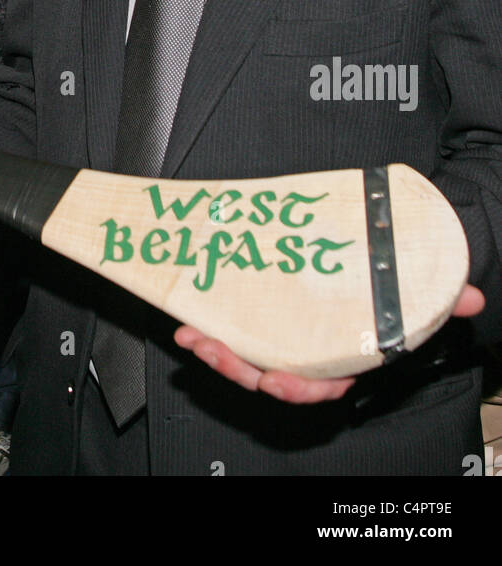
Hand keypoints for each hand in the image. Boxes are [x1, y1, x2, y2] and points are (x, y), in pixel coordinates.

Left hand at [174, 283, 484, 402]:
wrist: (379, 271)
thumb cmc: (391, 291)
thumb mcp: (417, 295)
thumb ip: (438, 299)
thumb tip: (468, 297)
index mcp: (343, 356)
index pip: (320, 384)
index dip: (297, 387)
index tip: (276, 379)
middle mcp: (309, 353)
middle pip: (270, 373)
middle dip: (236, 366)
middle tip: (210, 348)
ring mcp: (282, 338)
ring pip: (245, 356)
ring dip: (214, 348)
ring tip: (190, 334)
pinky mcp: (261, 316)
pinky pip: (235, 330)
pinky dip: (211, 324)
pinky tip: (190, 316)